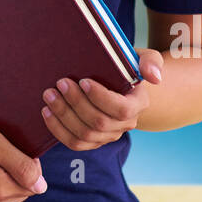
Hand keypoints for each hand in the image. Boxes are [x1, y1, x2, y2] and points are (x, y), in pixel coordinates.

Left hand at [40, 48, 163, 149]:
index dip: (100, 98)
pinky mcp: (93, 141)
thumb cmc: (128, 67)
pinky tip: (47, 112)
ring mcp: (108, 135)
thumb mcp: (144, 58)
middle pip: (98, 123)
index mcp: (137, 104)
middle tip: (60, 83)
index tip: (83, 81)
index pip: (121, 109)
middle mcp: (125, 124)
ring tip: (49, 95)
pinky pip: (75, 143)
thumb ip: (151, 62)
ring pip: (84, 135)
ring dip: (63, 116)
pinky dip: (58, 129)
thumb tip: (154, 76)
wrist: (121, 85)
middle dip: (76, 103)